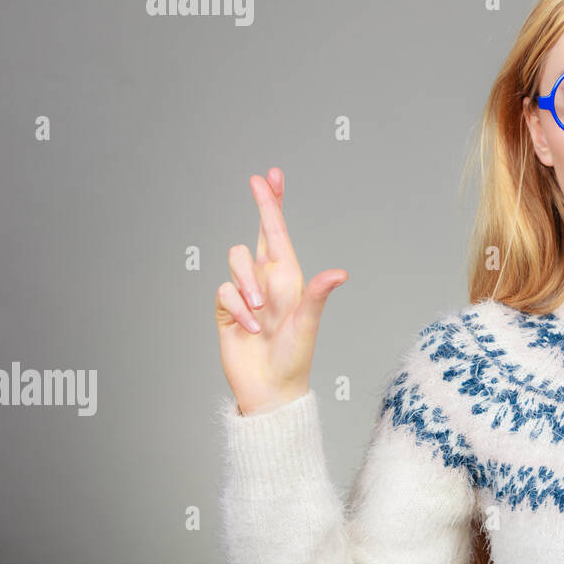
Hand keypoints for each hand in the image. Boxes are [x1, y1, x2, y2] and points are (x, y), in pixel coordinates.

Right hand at [214, 167, 347, 414]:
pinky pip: (223, 292)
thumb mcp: (308, 323)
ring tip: (261, 313)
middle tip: (257, 180)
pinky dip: (237, 310)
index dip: (273, 204)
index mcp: (288, 278)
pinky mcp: (226, 310)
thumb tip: (339, 273)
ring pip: (236, 261)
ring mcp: (244, 293)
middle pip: (256, 234)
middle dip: (261, 205)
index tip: (270, 176)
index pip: (278, 234)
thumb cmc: (295, 356)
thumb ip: (318, 294)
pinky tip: (251, 329)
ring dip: (247, 283)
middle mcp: (266, 280)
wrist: (270, 388)